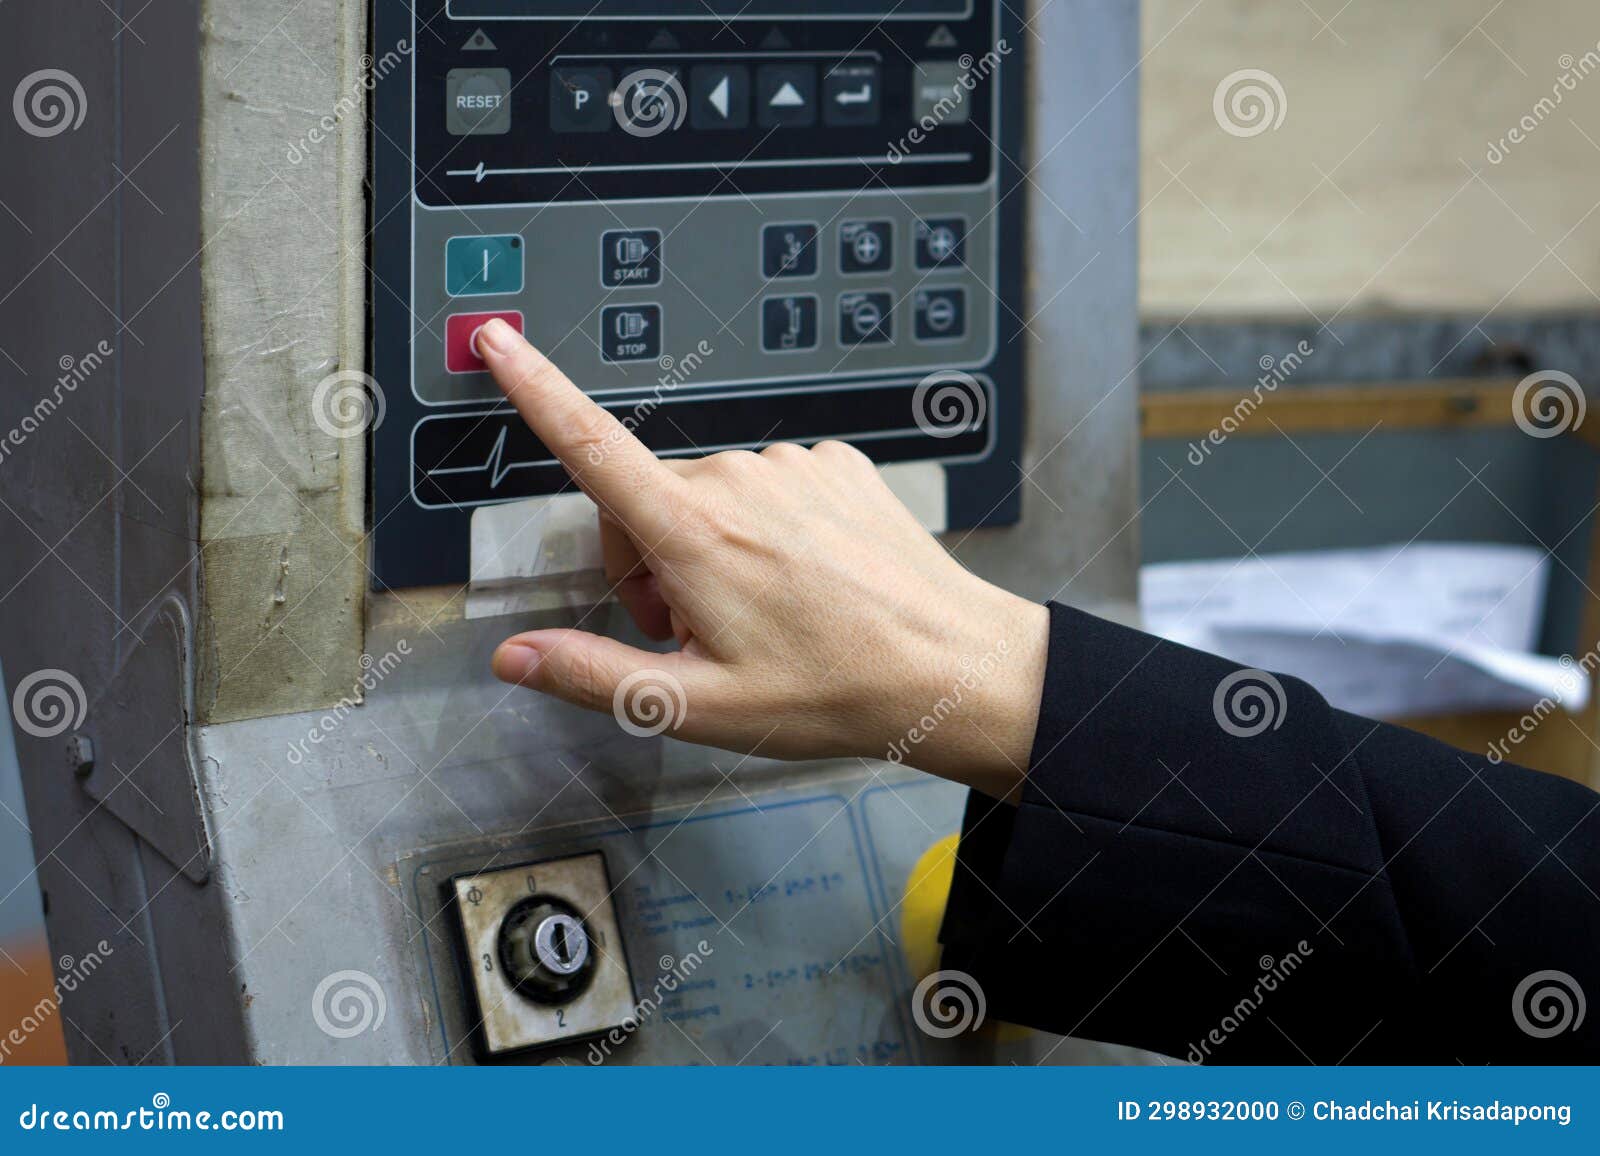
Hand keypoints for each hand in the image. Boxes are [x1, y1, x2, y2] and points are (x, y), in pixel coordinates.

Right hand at [475, 318, 1048, 798]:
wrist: (951, 669)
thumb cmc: (835, 690)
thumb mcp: (699, 705)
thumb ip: (594, 675)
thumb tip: (517, 657)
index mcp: (694, 533)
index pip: (589, 444)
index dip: (533, 388)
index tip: (497, 340)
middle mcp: (740, 479)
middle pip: (646, 501)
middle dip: (650, 564)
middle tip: (697, 633)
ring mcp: (794, 464)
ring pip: (710, 495)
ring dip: (711, 546)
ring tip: (762, 613)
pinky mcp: (836, 463)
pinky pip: (770, 485)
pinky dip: (767, 526)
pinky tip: (803, 579)